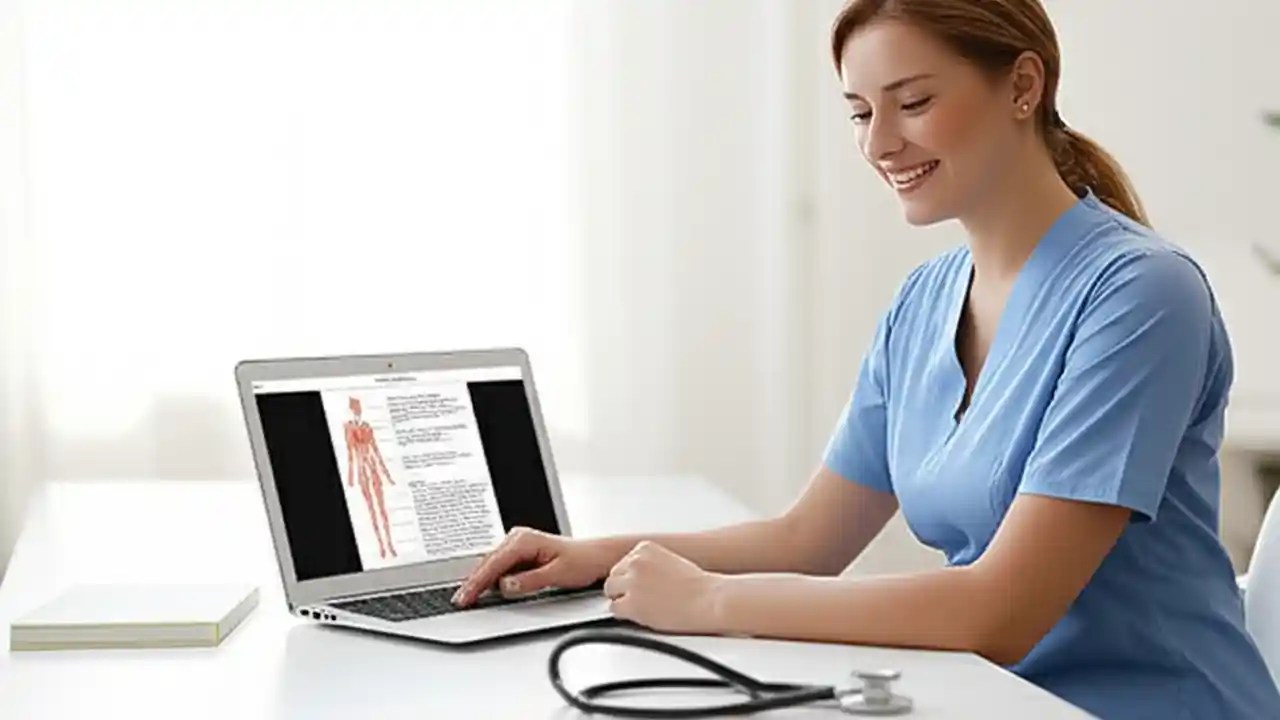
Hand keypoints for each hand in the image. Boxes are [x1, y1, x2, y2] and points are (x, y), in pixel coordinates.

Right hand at [452, 527, 611, 606]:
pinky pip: (499, 567)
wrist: (595, 557)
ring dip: (480, 581)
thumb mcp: (557, 574)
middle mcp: (518, 538)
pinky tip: (482, 590)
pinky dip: (490, 578)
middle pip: (488, 563)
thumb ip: (530, 581)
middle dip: (473, 583)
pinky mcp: (519, 553)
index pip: (494, 563)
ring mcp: (518, 545)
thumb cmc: (582, 561)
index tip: (466, 596)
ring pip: (491, 565)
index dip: (478, 582)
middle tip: (460, 601)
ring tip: (467, 598)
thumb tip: (506, 585)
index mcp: (525, 540)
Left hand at [603, 541, 726, 633]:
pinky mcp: (632, 604)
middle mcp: (635, 562)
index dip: (632, 577)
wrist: (710, 599)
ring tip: (643, 606)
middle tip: (643, 598)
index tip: (646, 585)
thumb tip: (631, 576)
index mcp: (645, 548)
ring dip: (623, 600)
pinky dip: (625, 614)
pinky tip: (642, 615)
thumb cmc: (698, 584)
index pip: (623, 562)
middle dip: (624, 588)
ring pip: (611, 591)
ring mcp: (632, 582)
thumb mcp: (670, 560)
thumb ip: (648, 564)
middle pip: (613, 575)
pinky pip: (614, 609)